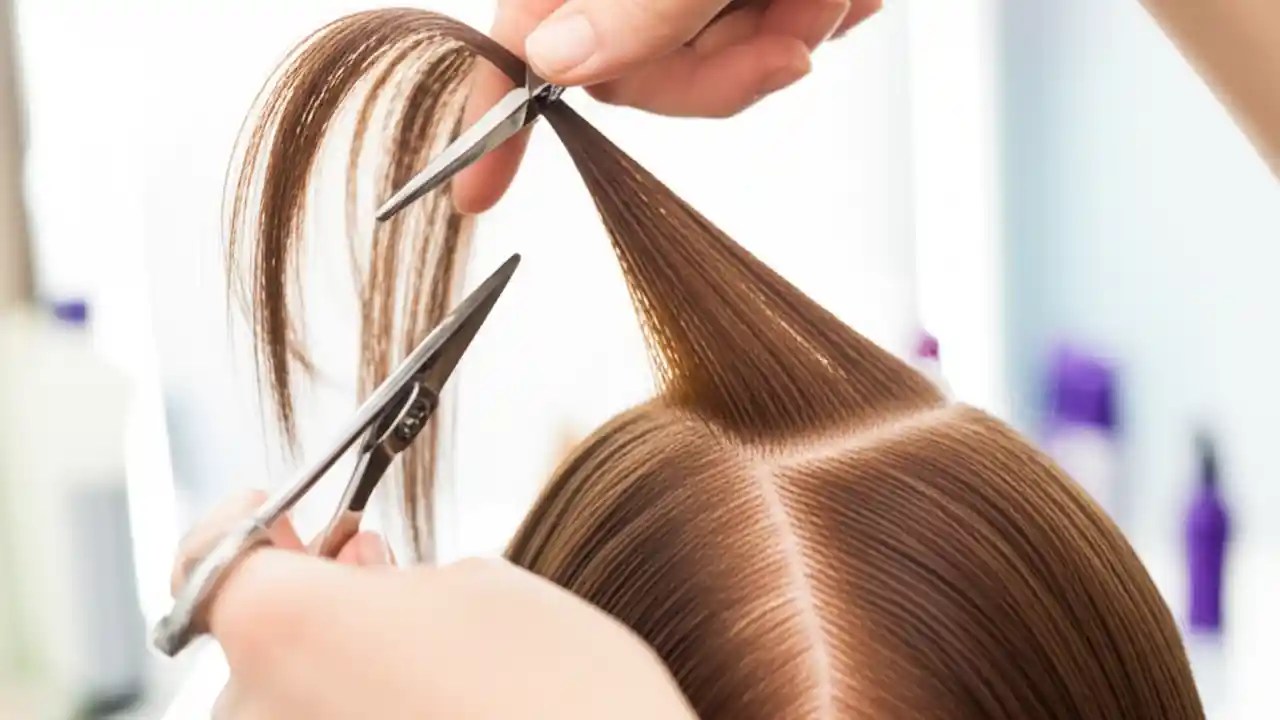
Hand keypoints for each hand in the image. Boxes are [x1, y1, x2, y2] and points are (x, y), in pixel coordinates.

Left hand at [171, 492, 695, 719]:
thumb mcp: (483, 588)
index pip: (210, 559)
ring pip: (288, 698)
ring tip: (431, 668)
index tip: (287, 516)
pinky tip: (431, 710)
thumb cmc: (563, 698)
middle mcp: (256, 712)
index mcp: (284, 630)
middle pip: (257, 635)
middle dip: (315, 600)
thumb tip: (357, 571)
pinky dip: (356, 714)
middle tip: (387, 584)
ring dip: (336, 669)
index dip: (248, 523)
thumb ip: (392, 571)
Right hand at [453, 0, 882, 212]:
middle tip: (798, 23)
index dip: (496, 117)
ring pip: (722, 52)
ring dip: (797, 22)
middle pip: (639, 67)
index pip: (525, 36)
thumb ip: (638, 0)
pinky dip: (824, 4)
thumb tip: (554, 60)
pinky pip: (780, 21)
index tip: (477, 189)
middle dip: (731, 63)